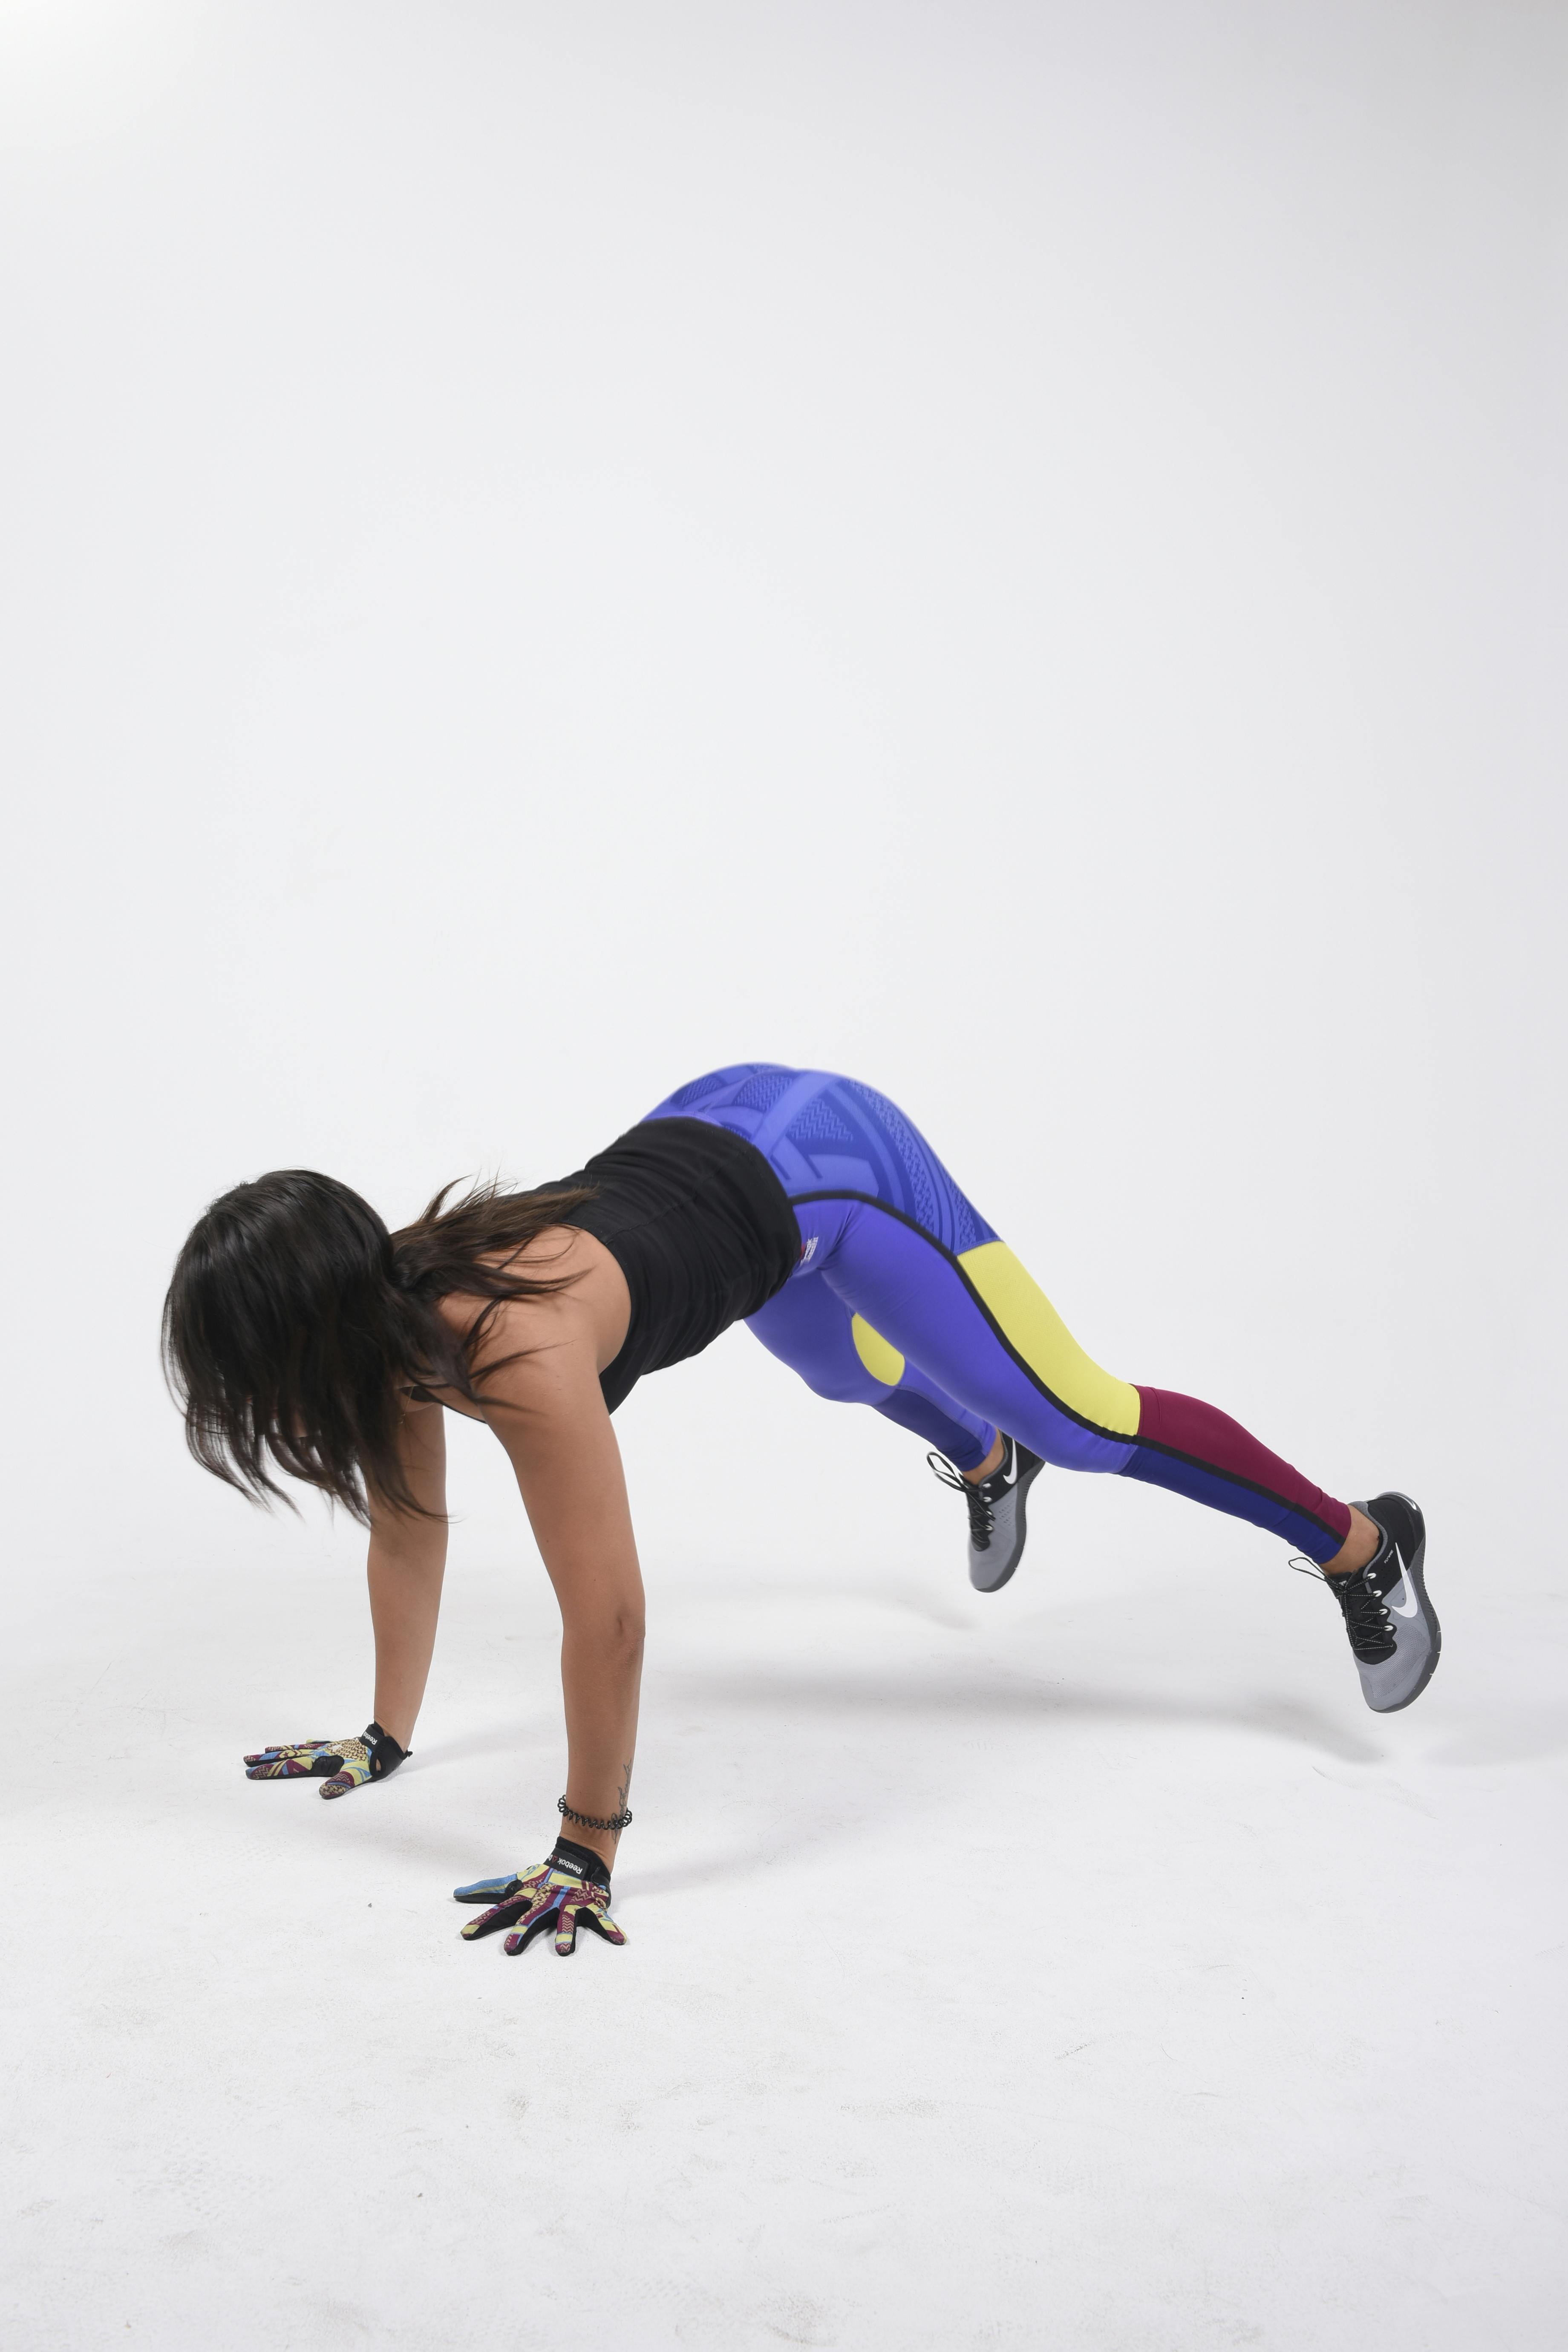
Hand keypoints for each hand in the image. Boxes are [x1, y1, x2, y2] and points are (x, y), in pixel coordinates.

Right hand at [243, 1721, 408, 1799]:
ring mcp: (328, 1748)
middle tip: (246, 1761)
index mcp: (322, 1762)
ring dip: (281, 1751)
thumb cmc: (373, 1763)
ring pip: (298, 1748)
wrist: (386, 1744)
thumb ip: (341, 1784)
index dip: (270, 1771)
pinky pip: (315, 1745)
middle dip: (266, 1761)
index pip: (290, 1767)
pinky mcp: (337, 1745)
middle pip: (288, 1755)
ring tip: (265, 1751)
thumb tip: (324, 1793)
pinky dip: (305, 1745)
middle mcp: (321, 1753)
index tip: (250, 1773)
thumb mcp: (358, 1776)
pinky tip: (305, 1743)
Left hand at [455, 1850, 625, 1956]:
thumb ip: (488, 1890)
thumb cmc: (543, 1877)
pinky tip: (620, 1941)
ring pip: (566, 1920)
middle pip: (531, 1917)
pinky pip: (602, 1919)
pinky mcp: (591, 1905)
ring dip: (565, 1934)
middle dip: (521, 1932)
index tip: (465, 1935)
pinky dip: (611, 1929)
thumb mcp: (515, 1882)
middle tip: (510, 1950)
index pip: (501, 1910)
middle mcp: (546, 1901)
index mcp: (528, 1897)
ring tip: (564, 1952)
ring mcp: (569, 1904)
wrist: (579, 1857)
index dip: (483, 1921)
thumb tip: (456, 1893)